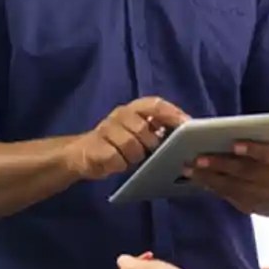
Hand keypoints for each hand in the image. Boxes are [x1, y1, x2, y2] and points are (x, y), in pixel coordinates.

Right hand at [66, 97, 190, 180]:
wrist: (81, 154)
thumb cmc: (117, 144)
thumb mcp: (137, 133)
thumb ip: (156, 130)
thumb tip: (184, 136)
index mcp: (133, 109)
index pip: (155, 104)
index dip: (172, 113)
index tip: (187, 125)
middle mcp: (119, 115)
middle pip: (143, 127)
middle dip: (150, 143)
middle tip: (148, 152)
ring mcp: (105, 129)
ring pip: (130, 144)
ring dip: (134, 157)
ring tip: (130, 159)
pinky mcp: (95, 147)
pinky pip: (116, 158)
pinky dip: (120, 165)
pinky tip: (117, 164)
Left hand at [186, 117, 268, 215]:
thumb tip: (247, 127)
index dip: (254, 150)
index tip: (235, 144)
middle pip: (246, 172)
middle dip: (220, 164)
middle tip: (197, 157)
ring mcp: (266, 197)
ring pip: (235, 187)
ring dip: (210, 178)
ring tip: (189, 169)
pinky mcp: (257, 208)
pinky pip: (232, 198)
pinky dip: (215, 189)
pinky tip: (199, 181)